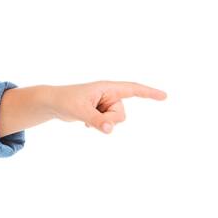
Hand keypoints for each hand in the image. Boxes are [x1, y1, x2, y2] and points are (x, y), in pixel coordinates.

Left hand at [46, 81, 166, 133]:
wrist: (52, 103)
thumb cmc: (65, 101)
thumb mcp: (80, 111)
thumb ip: (96, 120)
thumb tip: (110, 130)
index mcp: (108, 87)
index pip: (133, 89)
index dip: (149, 93)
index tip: (164, 96)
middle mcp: (109, 94)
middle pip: (121, 114)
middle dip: (108, 120)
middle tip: (90, 115)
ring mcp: (106, 103)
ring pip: (115, 121)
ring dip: (102, 123)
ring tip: (86, 116)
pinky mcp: (101, 111)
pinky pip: (107, 124)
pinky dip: (97, 125)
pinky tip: (84, 121)